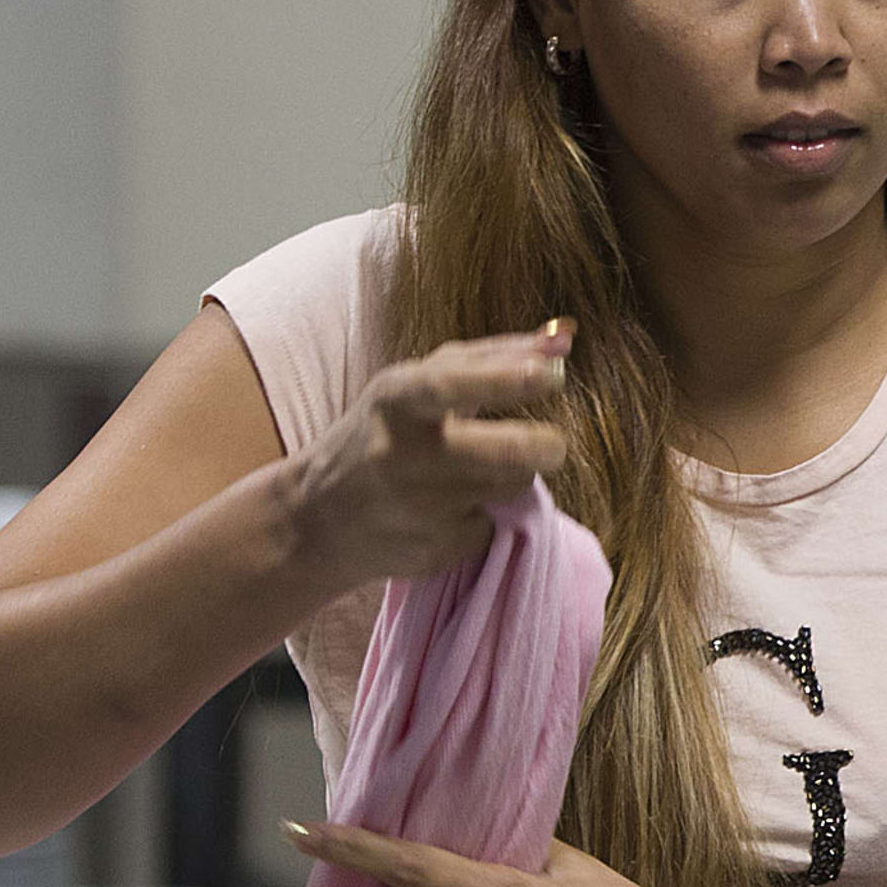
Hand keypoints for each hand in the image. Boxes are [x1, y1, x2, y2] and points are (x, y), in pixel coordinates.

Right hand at [281, 324, 572, 587]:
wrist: (320, 518)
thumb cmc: (387, 431)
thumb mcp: (421, 383)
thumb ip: (495, 357)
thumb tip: (567, 336)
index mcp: (395, 400)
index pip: (451, 386)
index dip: (507, 378)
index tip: (553, 373)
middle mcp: (401, 454)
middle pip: (504, 453)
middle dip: (545, 447)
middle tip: (551, 444)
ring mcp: (417, 508)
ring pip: (509, 487)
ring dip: (512, 476)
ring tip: (478, 470)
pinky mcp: (433, 550)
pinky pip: (493, 527)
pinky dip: (487, 515)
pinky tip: (451, 511)